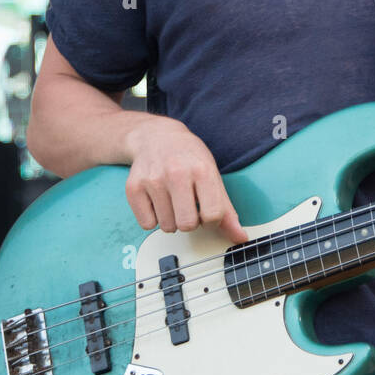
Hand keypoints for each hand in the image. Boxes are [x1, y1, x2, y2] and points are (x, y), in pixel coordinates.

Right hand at [123, 117, 247, 241]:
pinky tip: (157, 200)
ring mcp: (152, 180)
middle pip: (187, 225)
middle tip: (188, 206)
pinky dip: (154, 218)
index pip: (213, 215)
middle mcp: (176, 173)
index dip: (211, 219)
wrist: (157, 137)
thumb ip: (227, 210)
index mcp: (201, 170)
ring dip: (172, 220)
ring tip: (172, 200)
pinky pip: (147, 224)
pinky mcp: (133, 188)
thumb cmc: (189, 158)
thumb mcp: (213, 177)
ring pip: (167, 226)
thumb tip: (240, 238)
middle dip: (190, 222)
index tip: (206, 209)